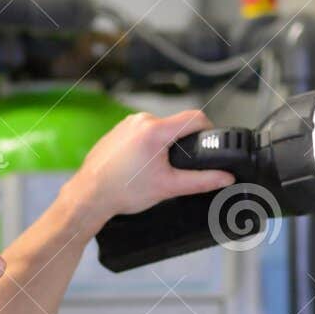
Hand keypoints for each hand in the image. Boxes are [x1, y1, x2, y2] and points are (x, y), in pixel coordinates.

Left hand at [65, 110, 236, 228]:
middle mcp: (140, 120)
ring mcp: (127, 123)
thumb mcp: (168, 187)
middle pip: (176, 125)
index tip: (207, 143)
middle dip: (180, 144)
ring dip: (163, 145)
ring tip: (153, 169)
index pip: (195, 117)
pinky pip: (142, 131)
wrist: (90, 195)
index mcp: (155, 130)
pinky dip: (146, 146)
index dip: (207, 130)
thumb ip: (201, 180)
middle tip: (174, 168)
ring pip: (158, 128)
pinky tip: (139, 165)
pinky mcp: (118, 129)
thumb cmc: (122, 191)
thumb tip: (224, 177)